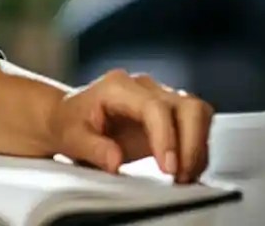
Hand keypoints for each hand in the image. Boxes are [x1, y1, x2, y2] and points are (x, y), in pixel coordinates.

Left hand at [49, 69, 214, 182]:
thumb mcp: (70, 137)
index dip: (167, 138)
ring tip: (183, 177)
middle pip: (188, 106)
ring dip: (197, 149)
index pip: (155, 108)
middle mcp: (144, 87)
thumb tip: (115, 161)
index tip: (169, 168)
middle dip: (191, 144)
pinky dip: (196, 152)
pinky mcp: (170, 114)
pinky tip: (183, 171)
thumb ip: (92, 147)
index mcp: (118, 87)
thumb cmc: (68, 123)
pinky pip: (197, 127)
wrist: (66, 118)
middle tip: (180, 176)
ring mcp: (160, 97)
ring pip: (199, 114)